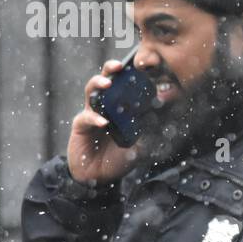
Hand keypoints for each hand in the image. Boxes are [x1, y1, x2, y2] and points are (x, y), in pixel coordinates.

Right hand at [68, 59, 138, 184]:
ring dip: (99, 84)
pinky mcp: (81, 125)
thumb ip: (149, 133)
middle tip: (119, 65)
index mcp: (120, 108)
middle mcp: (106, 106)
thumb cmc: (119, 158)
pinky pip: (86, 118)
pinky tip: (103, 122)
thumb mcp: (140, 145)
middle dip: (111, 69)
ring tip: (108, 83)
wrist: (99, 176)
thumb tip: (161, 119)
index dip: (130, 76)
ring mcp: (92, 114)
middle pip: (106, 81)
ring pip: (92, 91)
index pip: (125, 87)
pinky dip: (95, 118)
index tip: (141, 66)